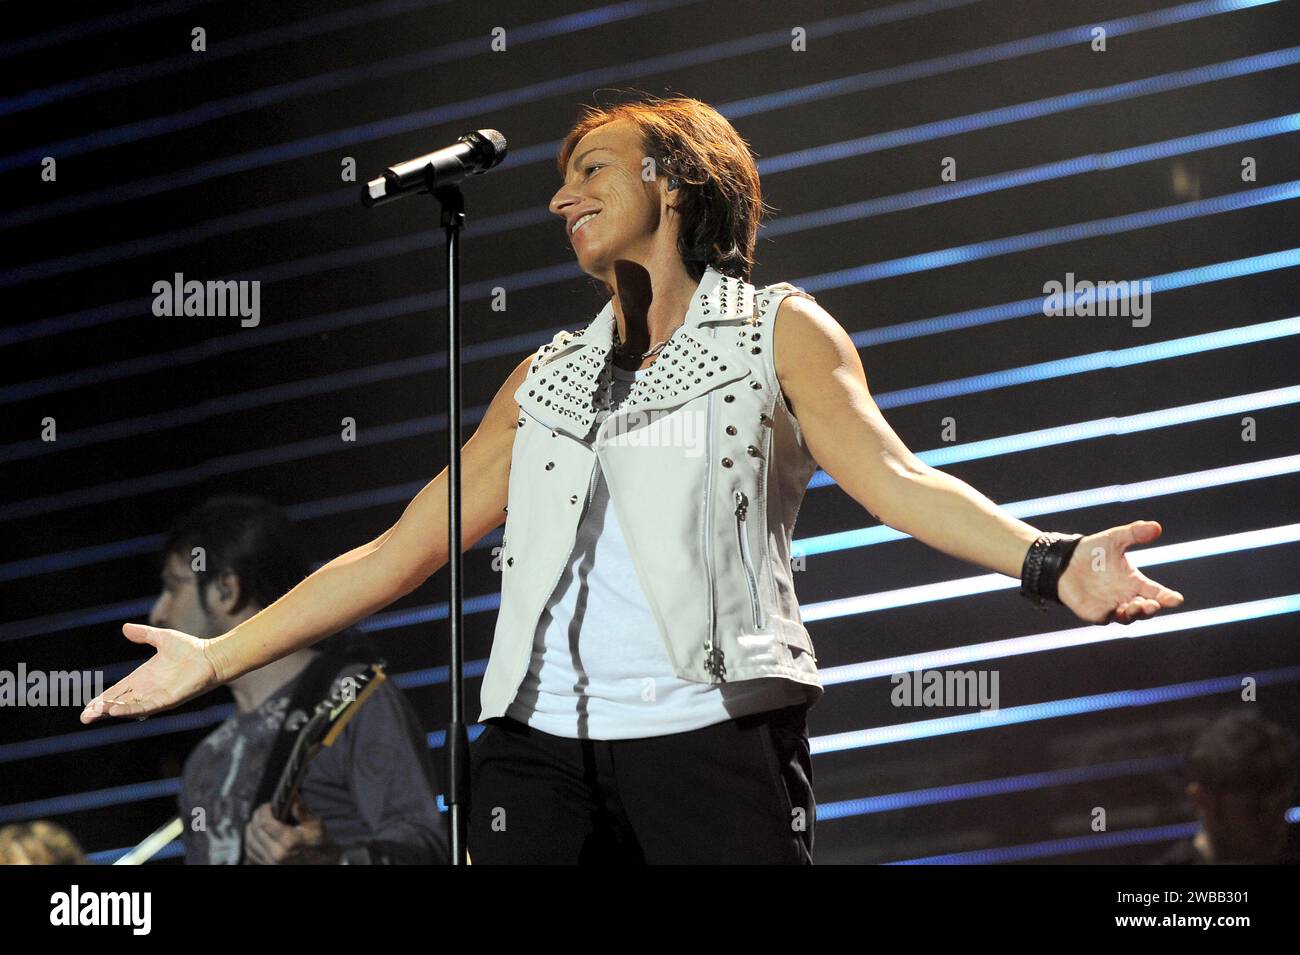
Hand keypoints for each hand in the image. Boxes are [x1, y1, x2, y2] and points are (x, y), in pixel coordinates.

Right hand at [79, 623, 219, 723]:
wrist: (211, 656)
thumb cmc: (190, 648)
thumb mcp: (162, 638)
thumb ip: (143, 635)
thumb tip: (124, 628)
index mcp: (142, 677)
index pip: (117, 691)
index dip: (103, 699)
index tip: (88, 706)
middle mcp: (147, 689)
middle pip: (119, 702)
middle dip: (102, 710)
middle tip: (85, 717)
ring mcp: (156, 696)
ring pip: (129, 707)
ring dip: (112, 711)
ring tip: (95, 713)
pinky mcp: (166, 700)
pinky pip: (145, 707)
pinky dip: (130, 709)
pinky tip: (116, 711)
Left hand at [243, 797, 336, 864]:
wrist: (321, 862)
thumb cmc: (319, 843)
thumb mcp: (316, 824)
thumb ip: (302, 811)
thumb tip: (293, 797)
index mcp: (290, 842)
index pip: (265, 822)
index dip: (263, 810)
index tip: (268, 805)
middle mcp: (277, 854)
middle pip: (255, 831)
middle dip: (257, 816)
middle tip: (264, 810)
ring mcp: (270, 863)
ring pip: (249, 841)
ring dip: (251, 828)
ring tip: (259, 820)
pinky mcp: (266, 866)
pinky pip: (250, 852)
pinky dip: (251, 841)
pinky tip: (257, 834)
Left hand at [1055, 520, 1184, 623]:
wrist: (1065, 560)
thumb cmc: (1093, 551)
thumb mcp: (1114, 539)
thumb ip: (1134, 533)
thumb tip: (1157, 527)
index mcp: (1135, 582)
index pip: (1156, 592)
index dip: (1166, 597)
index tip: (1176, 600)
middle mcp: (1126, 597)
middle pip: (1144, 608)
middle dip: (1150, 608)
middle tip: (1153, 605)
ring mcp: (1110, 607)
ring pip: (1127, 617)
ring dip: (1133, 614)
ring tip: (1136, 607)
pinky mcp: (1093, 612)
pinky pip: (1103, 618)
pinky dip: (1108, 616)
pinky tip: (1112, 612)